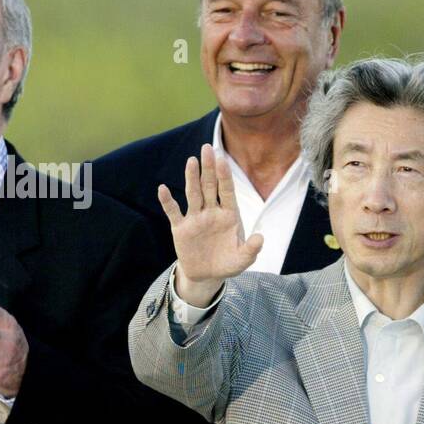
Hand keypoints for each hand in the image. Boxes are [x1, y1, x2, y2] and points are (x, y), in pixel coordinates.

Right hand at [159, 143, 263, 306]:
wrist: (206, 275)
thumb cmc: (227, 263)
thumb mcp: (242, 259)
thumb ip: (251, 249)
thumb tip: (260, 238)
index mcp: (229, 215)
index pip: (227, 191)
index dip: (224, 176)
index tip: (223, 159)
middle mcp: (211, 212)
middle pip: (209, 186)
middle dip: (208, 168)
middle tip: (207, 147)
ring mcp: (195, 218)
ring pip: (193, 194)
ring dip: (191, 178)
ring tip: (191, 161)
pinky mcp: (181, 228)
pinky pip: (173, 212)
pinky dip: (168, 201)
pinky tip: (162, 189)